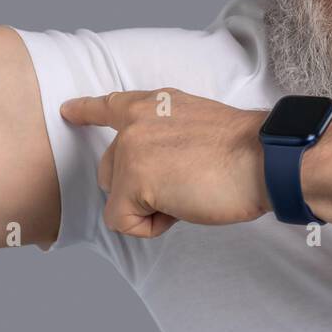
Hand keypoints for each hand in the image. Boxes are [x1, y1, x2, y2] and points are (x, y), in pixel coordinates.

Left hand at [60, 89, 270, 237]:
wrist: (264, 159)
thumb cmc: (246, 151)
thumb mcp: (198, 125)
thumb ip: (167, 134)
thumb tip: (156, 168)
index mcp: (155, 104)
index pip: (111, 105)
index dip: (86, 110)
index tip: (67, 111)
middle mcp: (136, 122)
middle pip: (110, 169)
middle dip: (139, 188)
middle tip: (185, 184)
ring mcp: (131, 150)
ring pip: (115, 197)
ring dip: (148, 207)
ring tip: (188, 192)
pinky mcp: (133, 181)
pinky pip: (123, 221)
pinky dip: (150, 227)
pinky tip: (181, 208)